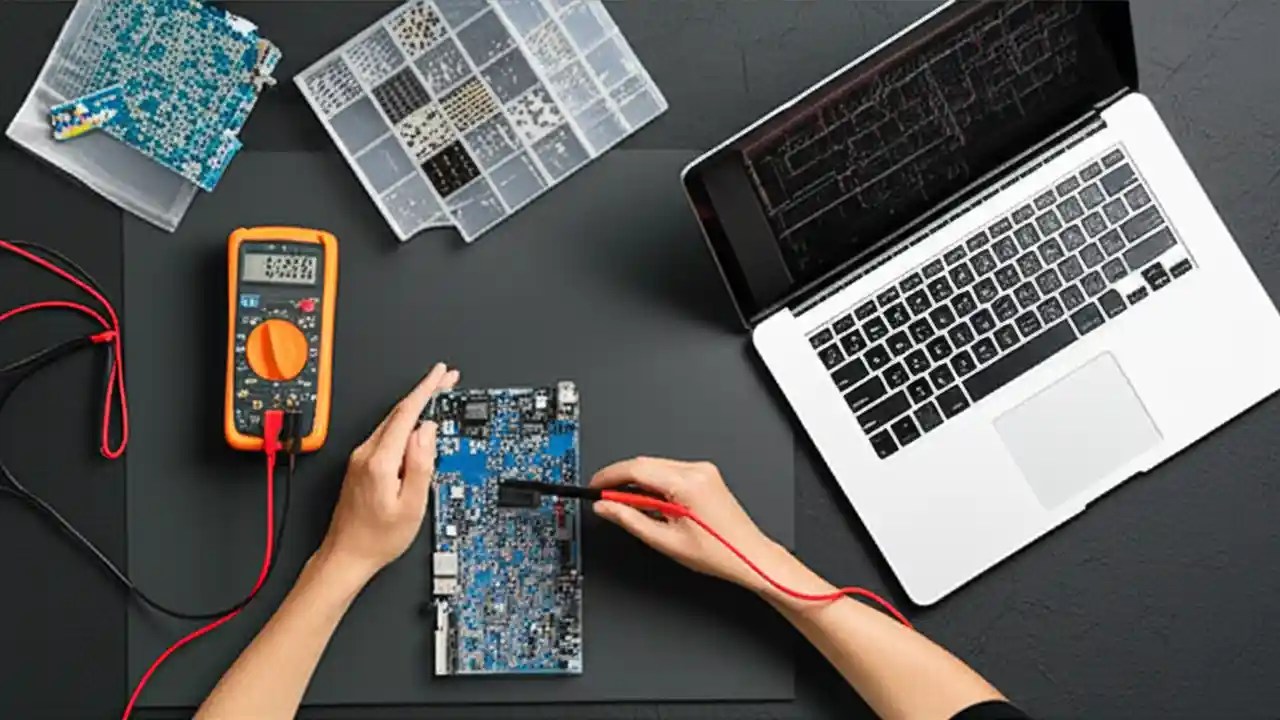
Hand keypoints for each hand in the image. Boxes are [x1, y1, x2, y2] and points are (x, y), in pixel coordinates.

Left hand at [317, 363, 459, 584]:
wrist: (346, 555)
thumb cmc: (377, 538)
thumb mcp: (411, 505)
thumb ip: (421, 464)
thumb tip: (427, 431)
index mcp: (379, 461)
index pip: (406, 414)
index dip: (426, 389)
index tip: (442, 374)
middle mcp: (366, 454)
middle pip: (399, 413)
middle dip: (424, 392)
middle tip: (447, 380)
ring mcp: (360, 459)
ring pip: (392, 423)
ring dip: (415, 408)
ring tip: (437, 401)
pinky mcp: (360, 465)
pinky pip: (386, 436)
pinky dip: (405, 425)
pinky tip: (417, 428)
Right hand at [590, 457, 792, 593]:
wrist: (749, 556)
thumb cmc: (718, 553)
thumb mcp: (665, 541)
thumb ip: (630, 520)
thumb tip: (606, 507)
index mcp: (687, 483)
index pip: (636, 469)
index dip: (609, 477)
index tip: (594, 487)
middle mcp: (697, 470)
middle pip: (645, 464)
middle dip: (621, 480)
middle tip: (605, 500)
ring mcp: (703, 471)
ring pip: (657, 467)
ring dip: (638, 483)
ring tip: (630, 508)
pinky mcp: (706, 476)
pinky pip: (670, 471)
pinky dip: (654, 484)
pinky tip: (651, 503)